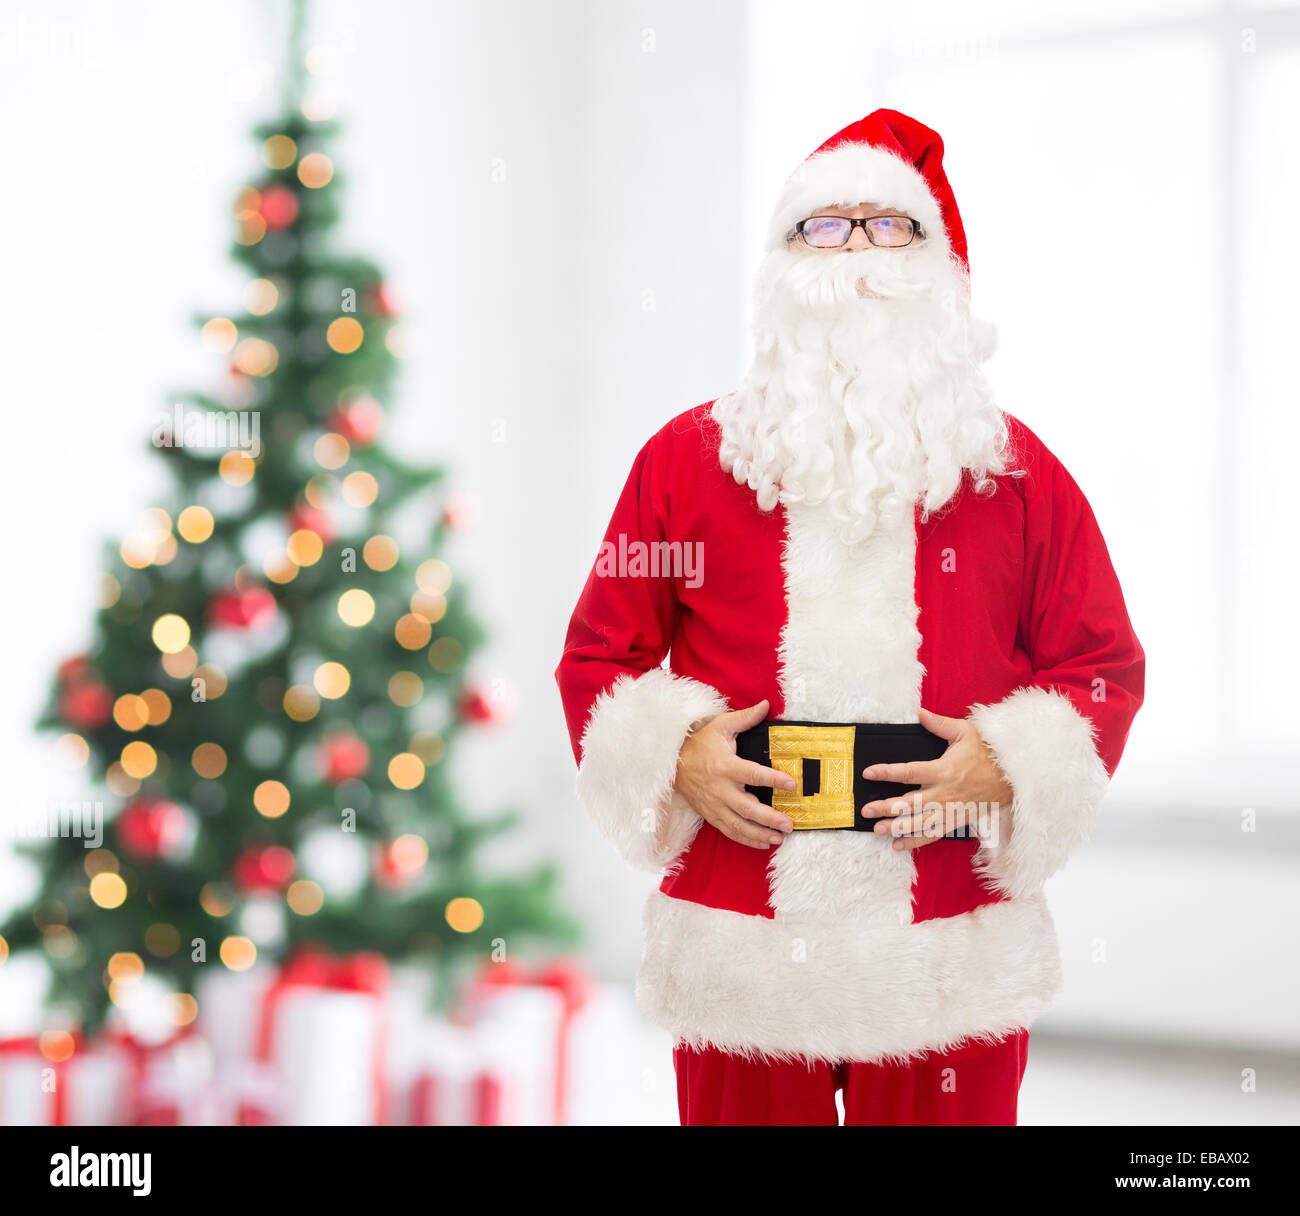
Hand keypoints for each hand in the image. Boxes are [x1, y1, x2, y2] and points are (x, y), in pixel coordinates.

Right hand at [673, 699, 797, 849]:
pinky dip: (746, 839)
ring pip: (738, 824)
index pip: (753, 775)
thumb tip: (766, 705)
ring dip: (760, 834)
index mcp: (725, 766)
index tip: (792, 784)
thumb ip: (745, 718)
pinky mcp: (710, 814)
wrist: (672, 762)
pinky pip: (729, 830)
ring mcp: (714, 804)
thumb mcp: (721, 726)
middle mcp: (720, 788)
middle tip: (789, 824)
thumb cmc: (700, 743)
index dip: (773, 780)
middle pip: (747, 808)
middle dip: (769, 818)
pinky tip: (762, 842)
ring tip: (779, 838)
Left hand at [860, 707, 1012, 851]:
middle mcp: (944, 793)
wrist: (1009, 779)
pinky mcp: (954, 821)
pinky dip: (915, 841)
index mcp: (944, 770)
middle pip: (910, 802)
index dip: (888, 772)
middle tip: (866, 809)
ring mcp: (949, 810)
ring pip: (919, 822)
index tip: (869, 773)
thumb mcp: (965, 732)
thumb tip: (919, 712)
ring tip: (877, 829)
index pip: (910, 772)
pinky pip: (933, 834)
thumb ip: (940, 724)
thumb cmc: (985, 754)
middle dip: (886, 807)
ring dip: (896, 827)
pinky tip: (898, 844)